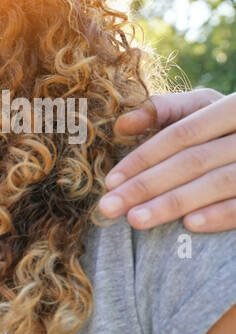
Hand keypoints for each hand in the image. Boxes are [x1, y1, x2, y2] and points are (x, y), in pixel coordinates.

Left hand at [99, 89, 235, 231]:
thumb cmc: (226, 128)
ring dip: (173, 203)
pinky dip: (219, 215)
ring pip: (217, 183)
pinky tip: (188, 225)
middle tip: (109, 207)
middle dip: (147, 185)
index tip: (110, 181)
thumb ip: (164, 112)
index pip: (181, 134)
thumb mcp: (202, 110)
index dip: (144, 158)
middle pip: (193, 161)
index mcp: (233, 108)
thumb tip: (122, 124)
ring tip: (135, 219)